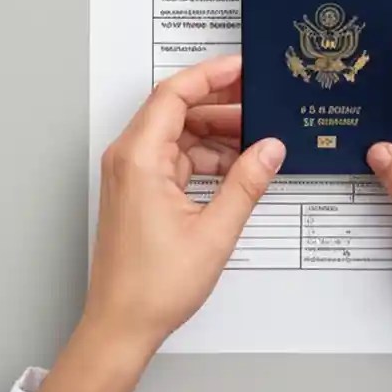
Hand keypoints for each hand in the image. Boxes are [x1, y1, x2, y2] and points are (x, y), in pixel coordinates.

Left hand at [39, 55, 284, 391]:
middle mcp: (128, 159)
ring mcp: (131, 175)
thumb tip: (270, 149)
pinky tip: (235, 168)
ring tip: (255, 140)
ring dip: (215, 134)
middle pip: (176, 110)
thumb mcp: (215, 231)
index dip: (212, 75)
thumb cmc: (151, 286)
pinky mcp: (138, 191)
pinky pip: (174, 158)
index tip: (242, 67)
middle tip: (259, 104)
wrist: (121, 324)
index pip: (174, 94)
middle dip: (220, 105)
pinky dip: (205, 158)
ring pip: (178, 134)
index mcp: (139, 158)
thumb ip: (247, 182)